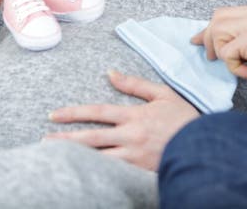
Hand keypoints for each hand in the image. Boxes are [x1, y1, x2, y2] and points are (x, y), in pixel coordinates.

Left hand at [45, 70, 199, 170]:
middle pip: (90, 138)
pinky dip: (94, 173)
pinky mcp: (138, 172)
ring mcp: (133, 157)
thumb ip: (135, 84)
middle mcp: (130, 136)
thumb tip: (111, 73)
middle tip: (44, 141)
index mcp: (134, 115)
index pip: (97, 112)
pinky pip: (111, 174)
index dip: (73, 113)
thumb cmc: (183, 118)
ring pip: (96, 159)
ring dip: (75, 158)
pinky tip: (81, 174)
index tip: (54, 115)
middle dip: (65, 139)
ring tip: (54, 160)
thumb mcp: (163, 94)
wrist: (203, 145)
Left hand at [195, 3, 246, 85]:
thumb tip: (225, 45)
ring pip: (218, 33)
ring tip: (239, 65)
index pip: (225, 13)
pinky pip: (227, 53)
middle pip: (217, 19)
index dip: (210, 28)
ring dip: (223, 54)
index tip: (199, 40)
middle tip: (212, 57)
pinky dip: (233, 67)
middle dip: (209, 39)